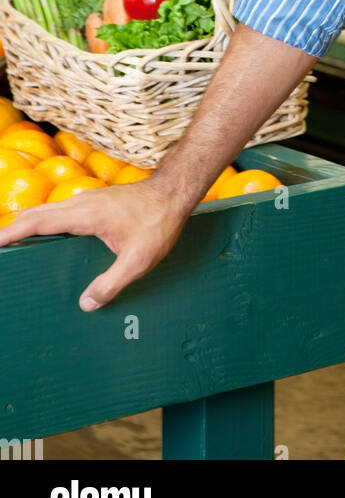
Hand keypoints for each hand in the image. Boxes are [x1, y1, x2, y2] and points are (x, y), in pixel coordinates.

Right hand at [0, 176, 191, 309]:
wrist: (175, 193)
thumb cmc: (158, 223)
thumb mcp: (138, 261)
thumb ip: (111, 283)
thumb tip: (86, 304)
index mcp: (86, 215)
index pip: (40, 222)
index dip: (14, 231)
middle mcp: (83, 203)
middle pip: (39, 213)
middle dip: (15, 227)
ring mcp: (91, 199)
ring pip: (51, 209)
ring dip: (31, 221)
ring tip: (16, 239)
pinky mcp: (98, 201)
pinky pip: (64, 209)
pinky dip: (48, 219)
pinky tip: (51, 232)